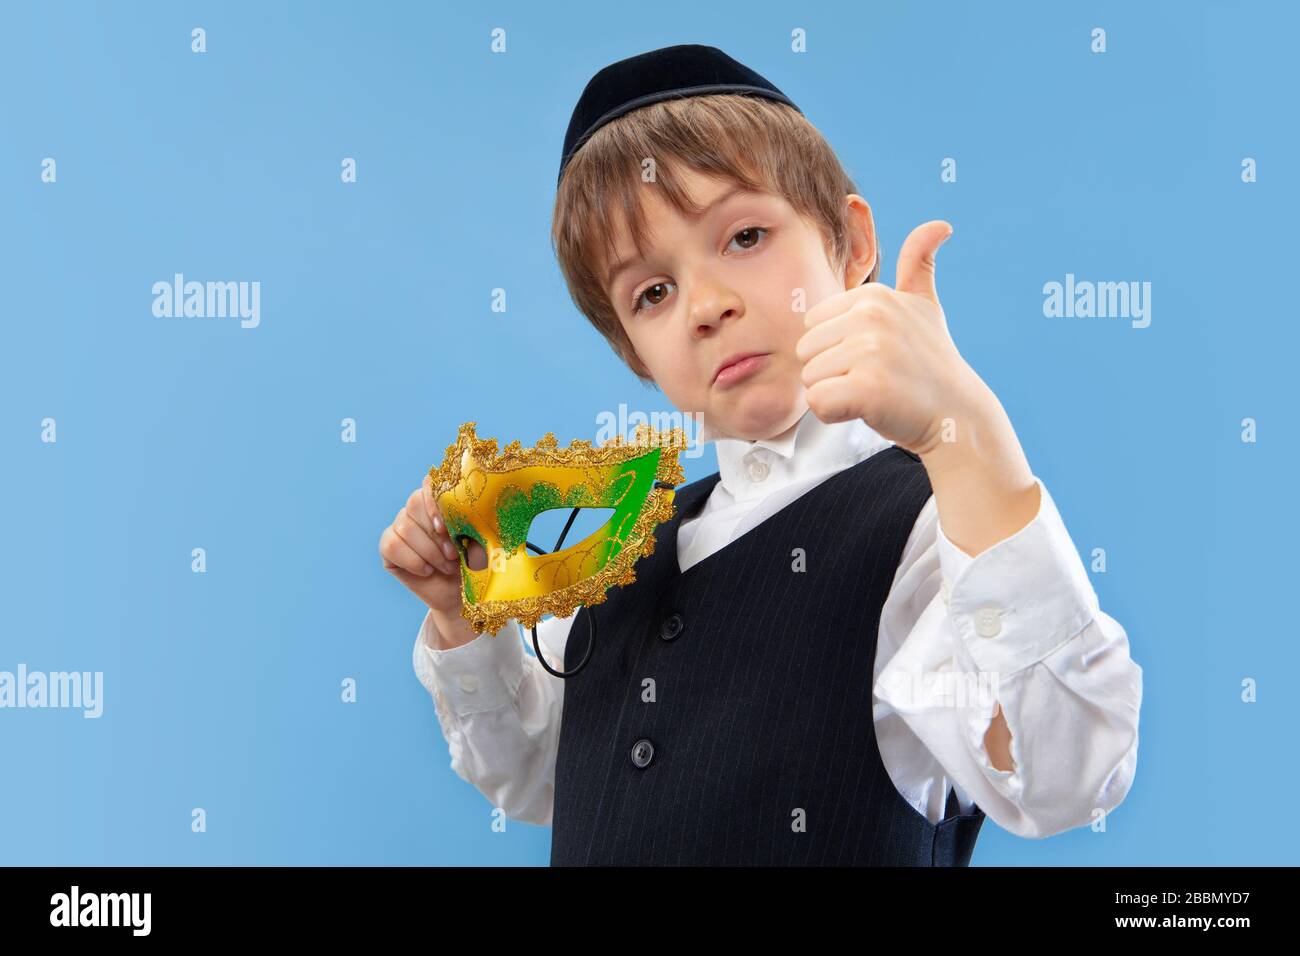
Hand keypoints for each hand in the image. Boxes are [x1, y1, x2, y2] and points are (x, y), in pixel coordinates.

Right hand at [379, 474, 487, 614]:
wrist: (460, 593)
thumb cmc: (474, 564)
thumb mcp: (480, 543)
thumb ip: (472, 525)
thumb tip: (467, 517)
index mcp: (440, 500)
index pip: (429, 484)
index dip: (433, 502)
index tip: (445, 527)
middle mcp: (417, 509)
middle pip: (414, 503)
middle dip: (435, 534)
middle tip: (453, 556)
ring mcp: (400, 526)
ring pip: (404, 528)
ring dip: (429, 552)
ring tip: (447, 567)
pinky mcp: (389, 547)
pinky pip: (392, 546)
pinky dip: (412, 561)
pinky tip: (427, 571)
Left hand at [795, 221, 991, 455]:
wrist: (956, 414)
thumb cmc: (931, 364)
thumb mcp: (925, 306)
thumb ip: (919, 265)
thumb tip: (939, 225)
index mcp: (874, 296)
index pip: (813, 325)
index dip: (835, 347)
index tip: (873, 356)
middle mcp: (871, 317)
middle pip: (806, 351)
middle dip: (831, 372)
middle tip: (872, 378)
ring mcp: (870, 351)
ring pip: (810, 379)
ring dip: (835, 394)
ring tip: (872, 393)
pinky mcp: (868, 388)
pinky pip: (819, 403)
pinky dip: (836, 414)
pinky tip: (867, 409)